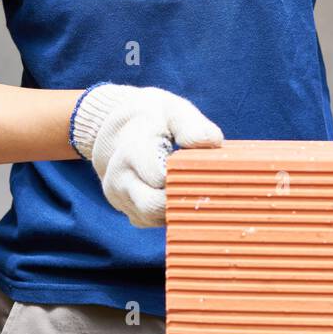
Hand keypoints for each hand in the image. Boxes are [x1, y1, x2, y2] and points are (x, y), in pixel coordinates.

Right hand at [69, 83, 223, 226]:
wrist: (120, 130)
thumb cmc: (154, 119)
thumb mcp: (171, 111)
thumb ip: (191, 125)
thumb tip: (212, 141)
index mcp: (132, 150)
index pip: (156, 176)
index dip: (181, 177)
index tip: (199, 171)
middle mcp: (120, 178)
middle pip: (152, 206)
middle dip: (180, 200)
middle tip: (203, 188)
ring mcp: (121, 198)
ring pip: (153, 219)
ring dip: (175, 208)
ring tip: (191, 188)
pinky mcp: (128, 211)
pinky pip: (151, 222)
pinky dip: (168, 214)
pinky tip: (178, 195)